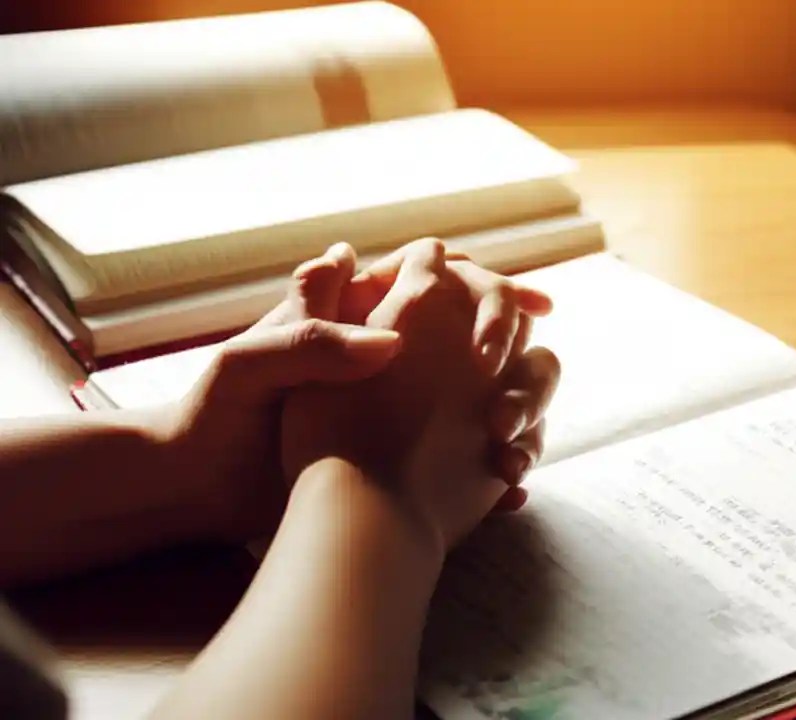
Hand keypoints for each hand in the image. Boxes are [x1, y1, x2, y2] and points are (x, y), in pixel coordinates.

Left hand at [168, 241, 555, 541]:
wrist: (200, 492)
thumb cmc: (216, 416)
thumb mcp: (252, 367)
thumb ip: (311, 338)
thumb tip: (390, 336)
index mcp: (360, 317)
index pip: (439, 282)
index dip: (489, 289)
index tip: (532, 309)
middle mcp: (393, 358)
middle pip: (476, 339)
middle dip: (518, 357)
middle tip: (520, 391)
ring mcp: (404, 409)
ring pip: (483, 398)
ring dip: (515, 415)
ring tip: (513, 448)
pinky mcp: (403, 458)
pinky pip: (466, 455)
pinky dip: (494, 467)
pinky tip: (509, 486)